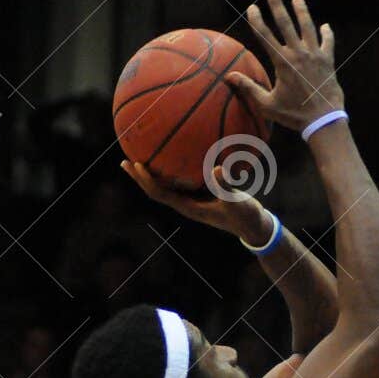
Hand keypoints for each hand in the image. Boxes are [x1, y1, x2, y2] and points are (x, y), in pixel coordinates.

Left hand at [121, 159, 271, 239]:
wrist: (254, 226)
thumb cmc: (245, 216)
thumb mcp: (237, 202)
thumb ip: (226, 187)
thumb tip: (217, 169)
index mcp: (189, 207)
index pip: (159, 193)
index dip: (145, 180)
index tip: (134, 165)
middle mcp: (186, 203)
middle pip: (156, 190)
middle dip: (140, 177)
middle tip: (124, 161)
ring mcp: (193, 199)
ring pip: (166, 185)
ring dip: (152, 172)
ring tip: (140, 155)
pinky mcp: (201, 194)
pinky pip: (182, 179)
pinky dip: (174, 167)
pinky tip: (175, 151)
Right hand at [230, 0, 343, 133]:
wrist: (324, 120)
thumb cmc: (294, 115)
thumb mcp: (268, 104)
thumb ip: (249, 88)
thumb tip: (229, 76)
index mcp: (282, 62)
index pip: (265, 36)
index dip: (257, 20)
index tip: (251, 7)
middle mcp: (298, 54)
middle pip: (285, 23)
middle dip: (277, 4)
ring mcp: (314, 55)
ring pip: (307, 27)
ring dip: (302, 11)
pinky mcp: (328, 61)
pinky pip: (327, 42)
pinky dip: (327, 33)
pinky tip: (325, 26)